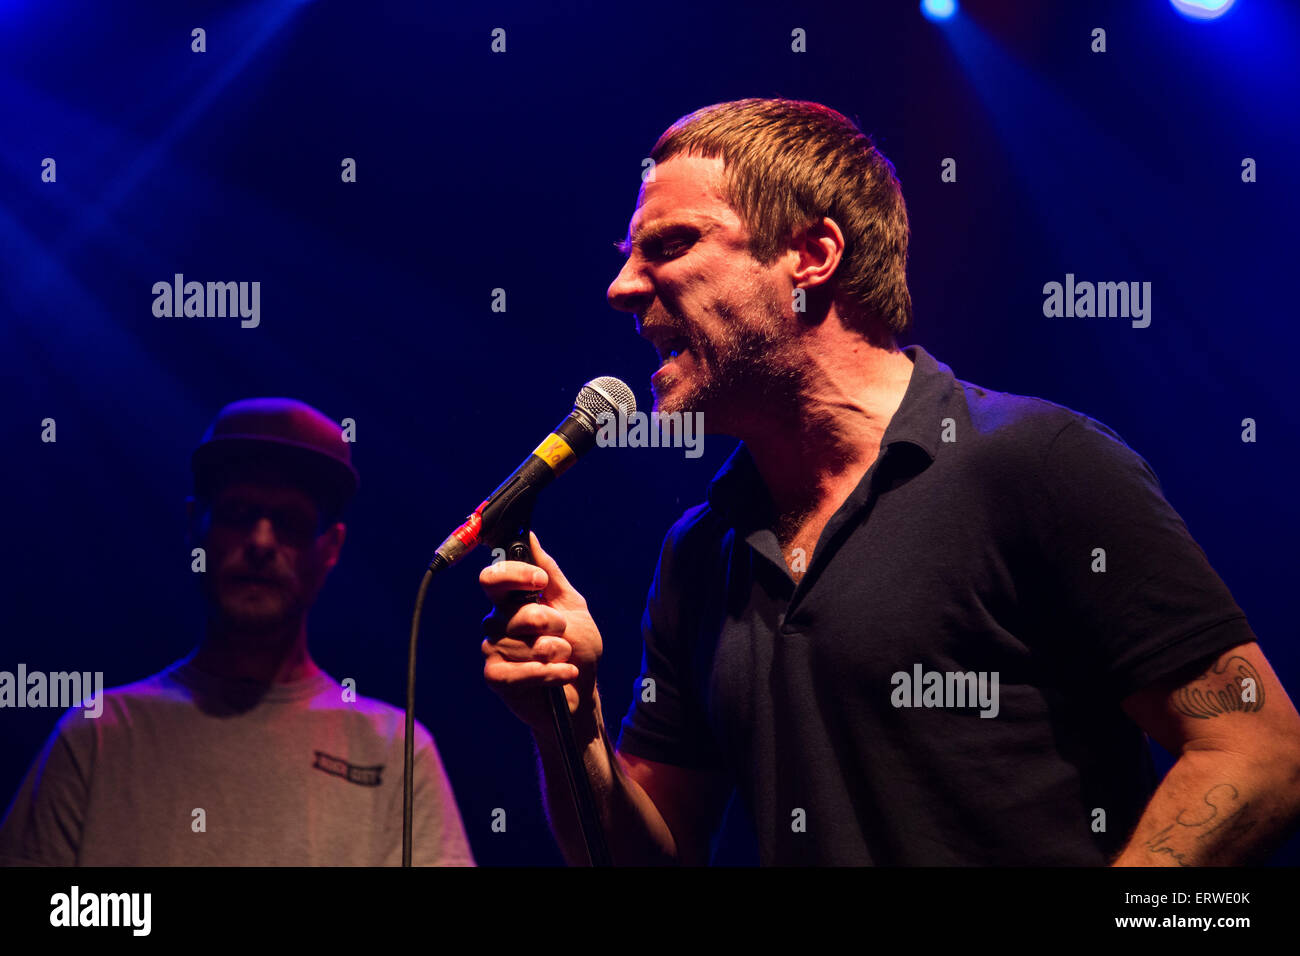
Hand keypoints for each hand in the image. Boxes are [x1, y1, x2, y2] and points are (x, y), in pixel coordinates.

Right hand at [480, 532, 602, 731]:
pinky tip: (563, 674)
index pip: (494, 578)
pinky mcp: (496, 677)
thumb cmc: (577, 645)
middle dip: (551, 623)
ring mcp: (494, 650)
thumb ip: (550, 573)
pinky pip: (518, 672)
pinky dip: (549, 673)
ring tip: (563, 657)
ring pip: (524, 644)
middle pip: (517, 613)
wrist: (583, 689)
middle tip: (563, 632)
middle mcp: (497, 622)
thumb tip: (530, 537)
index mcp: (511, 601)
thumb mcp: (571, 603)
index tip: (540, 581)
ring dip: (556, 652)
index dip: (515, 575)